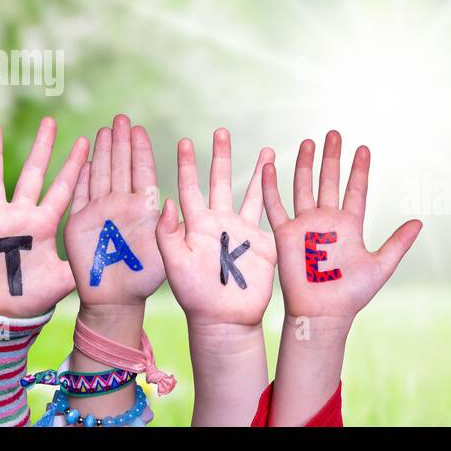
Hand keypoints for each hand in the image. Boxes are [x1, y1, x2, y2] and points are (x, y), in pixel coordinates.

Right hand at [0, 118, 86, 317]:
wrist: (4, 314)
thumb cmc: (36, 295)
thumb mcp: (67, 277)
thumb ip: (87, 261)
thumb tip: (117, 254)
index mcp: (45, 223)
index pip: (63, 188)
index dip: (73, 166)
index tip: (85, 141)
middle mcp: (21, 216)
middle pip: (33, 174)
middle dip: (42, 148)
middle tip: (50, 121)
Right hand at [65, 115, 165, 307]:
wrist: (116, 299)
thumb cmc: (144, 278)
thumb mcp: (164, 252)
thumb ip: (168, 229)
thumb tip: (171, 202)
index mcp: (144, 209)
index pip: (142, 173)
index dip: (140, 151)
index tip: (139, 129)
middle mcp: (122, 205)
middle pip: (121, 167)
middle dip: (121, 142)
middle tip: (122, 117)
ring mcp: (100, 212)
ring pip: (101, 174)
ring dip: (102, 152)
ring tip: (105, 129)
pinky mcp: (79, 222)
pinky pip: (79, 194)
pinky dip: (81, 176)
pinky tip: (82, 157)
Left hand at [156, 129, 276, 327]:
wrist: (224, 320)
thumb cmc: (194, 296)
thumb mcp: (173, 263)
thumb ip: (168, 233)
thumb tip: (166, 201)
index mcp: (195, 225)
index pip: (189, 187)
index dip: (186, 164)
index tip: (185, 141)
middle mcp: (219, 223)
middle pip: (219, 181)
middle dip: (220, 156)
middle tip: (221, 131)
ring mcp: (242, 232)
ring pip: (251, 193)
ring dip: (258, 171)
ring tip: (267, 149)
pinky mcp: (262, 244)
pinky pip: (272, 216)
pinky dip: (277, 196)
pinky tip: (283, 180)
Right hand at [261, 131, 421, 324]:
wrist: (322, 313)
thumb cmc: (351, 295)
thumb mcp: (381, 266)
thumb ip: (398, 243)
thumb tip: (420, 222)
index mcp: (350, 226)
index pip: (355, 190)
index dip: (360, 170)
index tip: (364, 148)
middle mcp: (327, 221)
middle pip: (329, 181)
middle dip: (332, 157)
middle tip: (334, 134)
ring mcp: (305, 225)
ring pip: (303, 186)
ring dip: (305, 164)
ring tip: (308, 142)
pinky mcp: (285, 234)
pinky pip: (276, 206)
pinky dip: (271, 186)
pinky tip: (270, 165)